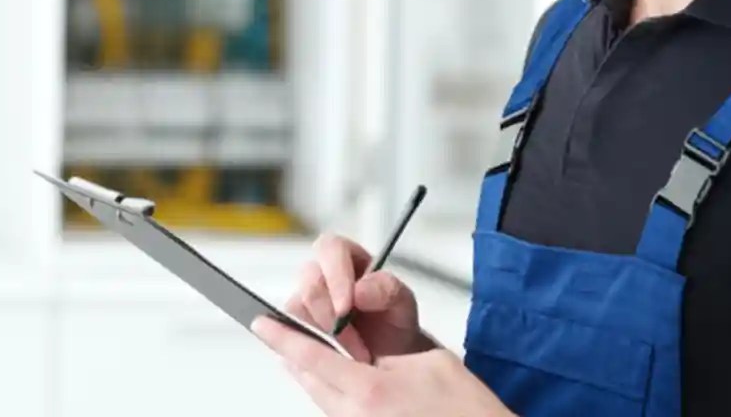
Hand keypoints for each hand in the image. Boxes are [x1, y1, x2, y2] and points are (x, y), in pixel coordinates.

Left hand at [252, 316, 513, 416]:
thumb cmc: (468, 410)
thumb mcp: (430, 364)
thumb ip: (390, 358)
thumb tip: (370, 361)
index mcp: (371, 390)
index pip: (313, 358)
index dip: (283, 338)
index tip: (262, 324)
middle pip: (310, 382)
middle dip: (295, 356)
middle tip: (281, 335)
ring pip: (323, 401)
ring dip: (314, 377)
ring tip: (309, 356)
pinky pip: (341, 415)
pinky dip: (334, 396)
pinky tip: (344, 385)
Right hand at [283, 232, 431, 362]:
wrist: (392, 358)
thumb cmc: (394, 323)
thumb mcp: (402, 303)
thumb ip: (386, 289)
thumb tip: (359, 290)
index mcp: (347, 257)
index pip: (331, 248)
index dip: (335, 276)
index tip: (346, 309)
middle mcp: (322, 274)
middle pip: (308, 280)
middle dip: (327, 313)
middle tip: (350, 340)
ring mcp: (305, 302)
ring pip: (295, 308)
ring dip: (321, 335)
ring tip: (350, 354)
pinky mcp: (295, 328)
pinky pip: (290, 333)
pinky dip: (311, 349)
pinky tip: (332, 360)